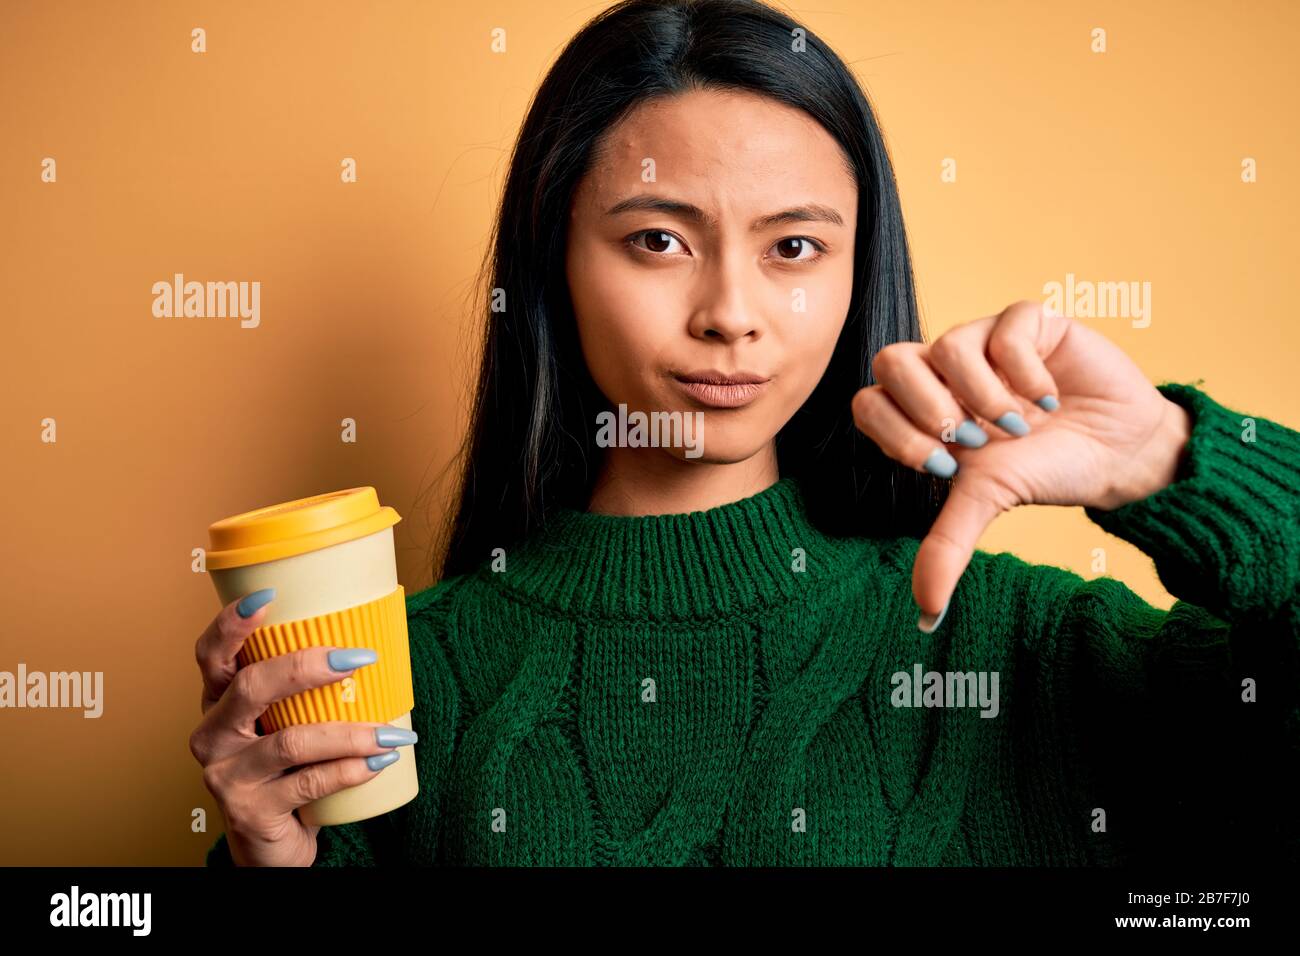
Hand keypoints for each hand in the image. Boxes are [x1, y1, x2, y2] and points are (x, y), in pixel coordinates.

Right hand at [189, 590, 415, 865]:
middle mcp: (212, 735)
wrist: (272, 843)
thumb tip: (371, 640)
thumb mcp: (287, 723)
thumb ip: (306, 689)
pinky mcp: (250, 811)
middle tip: (359, 658)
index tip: (268, 595)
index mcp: (219, 702)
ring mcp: (226, 776)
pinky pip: (309, 782)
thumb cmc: (287, 771)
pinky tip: (378, 762)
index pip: (211, 655)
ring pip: (290, 741)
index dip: (232, 623)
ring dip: (350, 732)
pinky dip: (351, 769)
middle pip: (250, 686)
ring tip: (392, 732)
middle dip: (306, 666)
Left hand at [850, 299, 1190, 631]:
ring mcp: (984, 339)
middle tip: (974, 441)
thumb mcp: (988, 504)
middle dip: (928, 409)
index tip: (946, 465)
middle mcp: (944, 370)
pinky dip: (1025, 371)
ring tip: (1017, 424)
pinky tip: (1050, 397)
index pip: (867, 403)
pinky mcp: (1029, 320)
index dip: (896, 433)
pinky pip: (1005, 328)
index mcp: (921, 409)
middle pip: (891, 361)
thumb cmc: (1047, 470)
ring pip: (947, 344)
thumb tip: (925, 615)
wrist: (1119, 452)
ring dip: (983, 396)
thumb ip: (948, 547)